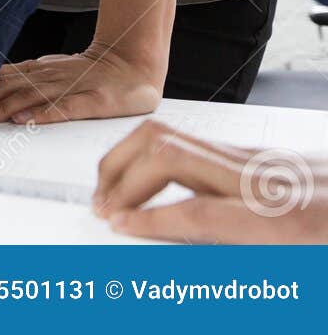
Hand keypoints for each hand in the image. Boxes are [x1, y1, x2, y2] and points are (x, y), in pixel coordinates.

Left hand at [0, 42, 163, 125]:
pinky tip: (27, 122)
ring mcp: (69, 87)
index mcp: (36, 72)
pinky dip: (45, 114)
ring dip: (3, 108)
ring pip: (30, 97)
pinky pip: (67, 107)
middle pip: (7, 89)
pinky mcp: (93, 100)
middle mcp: (47, 77)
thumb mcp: (49, 72)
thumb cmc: (88, 73)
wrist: (133, 63)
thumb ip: (21, 80)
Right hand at [95, 120, 327, 242]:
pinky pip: (195, 143)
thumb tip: (193, 251)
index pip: (197, 215)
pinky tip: (147, 180)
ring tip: (110, 188)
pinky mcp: (262, 155)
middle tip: (101, 206)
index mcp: (284, 220)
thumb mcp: (309, 272)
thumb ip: (249, 264)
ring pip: (174, 136)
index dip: (147, 222)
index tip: (117, 229)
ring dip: (130, 158)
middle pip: (168, 152)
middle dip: (121, 176)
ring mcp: (262, 159)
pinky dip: (155, 157)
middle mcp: (267, 179)